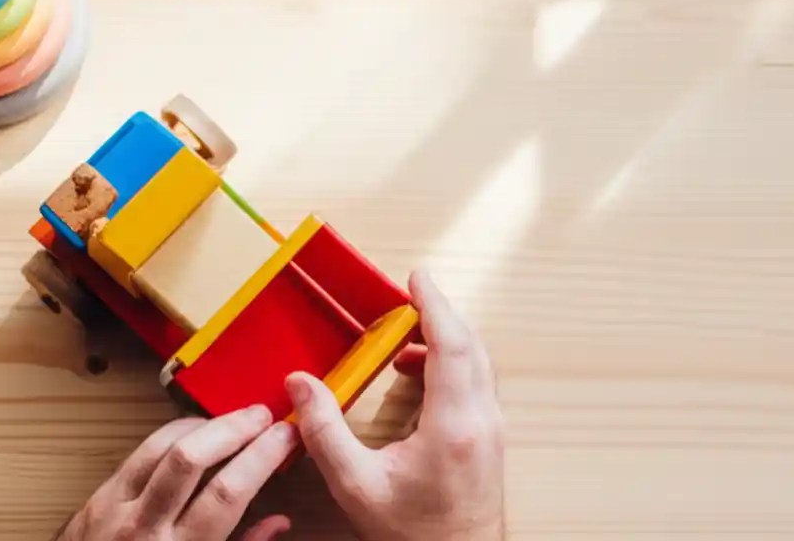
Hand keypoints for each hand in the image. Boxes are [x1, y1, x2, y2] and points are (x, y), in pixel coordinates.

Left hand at [58, 406, 297, 540]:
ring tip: (233, 419)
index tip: (285, 436)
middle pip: (187, 459)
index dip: (260, 457)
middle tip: (261, 414)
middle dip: (230, 428)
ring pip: (159, 446)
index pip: (226, 495)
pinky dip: (170, 436)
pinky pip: (138, 453)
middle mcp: (145, 529)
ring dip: (201, 424)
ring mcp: (116, 509)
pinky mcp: (98, 498)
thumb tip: (278, 522)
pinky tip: (193, 433)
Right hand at [285, 270, 504, 540]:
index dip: (434, 305)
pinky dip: (450, 363)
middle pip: (470, 345)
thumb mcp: (356, 486)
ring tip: (402, 337)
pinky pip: (476, 382)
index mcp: (453, 426)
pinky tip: (415, 373)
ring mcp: (492, 430)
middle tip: (407, 295)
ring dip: (445, 339)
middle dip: (439, 313)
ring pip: (478, 363)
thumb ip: (325, 432)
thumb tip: (301, 384)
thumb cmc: (414, 534)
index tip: (417, 278)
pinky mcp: (490, 438)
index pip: (451, 345)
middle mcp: (482, 421)